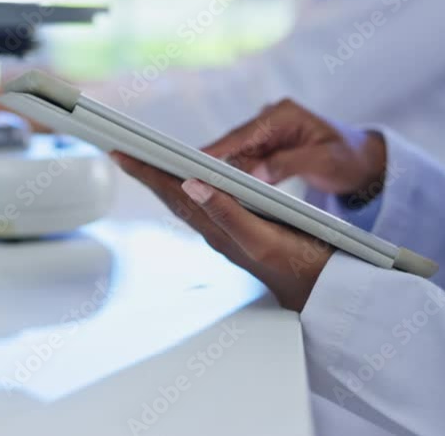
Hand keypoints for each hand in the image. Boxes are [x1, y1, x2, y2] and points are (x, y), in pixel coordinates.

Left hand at [112, 153, 332, 311]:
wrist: (323, 291)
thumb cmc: (298, 268)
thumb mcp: (263, 240)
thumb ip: (227, 212)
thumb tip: (191, 185)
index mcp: (217, 228)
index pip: (173, 194)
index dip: (146, 173)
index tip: (122, 154)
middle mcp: (217, 230)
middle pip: (173, 196)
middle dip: (148, 174)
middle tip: (124, 154)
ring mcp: (228, 232)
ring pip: (187, 201)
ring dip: (165, 181)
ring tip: (147, 164)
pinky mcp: (242, 232)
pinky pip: (205, 206)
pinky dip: (191, 189)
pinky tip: (191, 185)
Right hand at [202, 99, 385, 200]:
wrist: (363, 161)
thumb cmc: (349, 159)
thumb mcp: (324, 163)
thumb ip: (288, 164)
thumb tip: (255, 173)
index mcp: (284, 114)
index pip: (244, 133)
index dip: (218, 148)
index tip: (195, 161)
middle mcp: (271, 118)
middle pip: (234, 143)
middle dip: (212, 162)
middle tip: (186, 179)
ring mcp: (267, 132)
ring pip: (236, 154)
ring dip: (221, 170)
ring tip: (197, 186)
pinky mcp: (267, 146)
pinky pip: (244, 161)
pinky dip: (234, 175)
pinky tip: (219, 188)